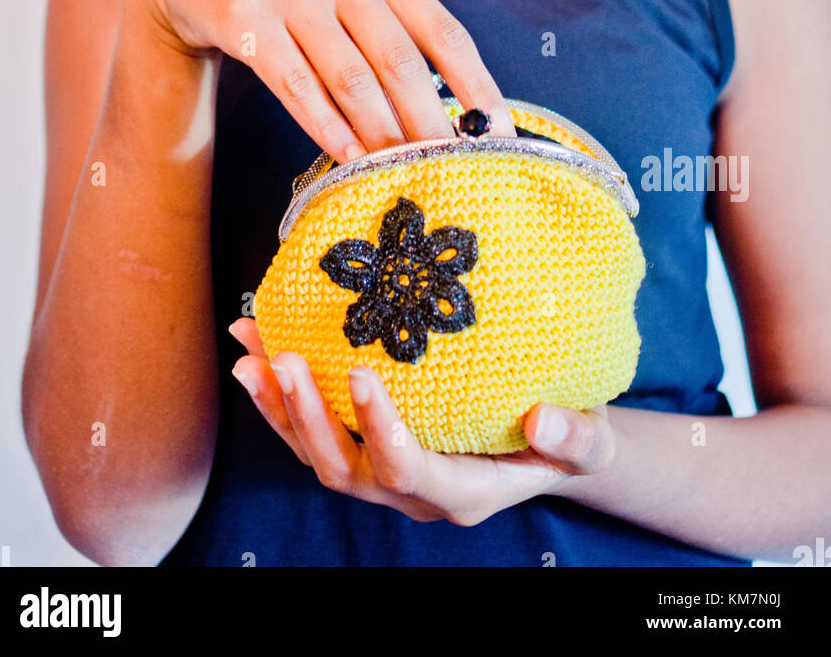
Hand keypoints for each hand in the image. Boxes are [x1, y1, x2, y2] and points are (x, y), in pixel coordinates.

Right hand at [123, 0, 515, 163]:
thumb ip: (394, 31)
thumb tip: (451, 110)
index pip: (443, 30)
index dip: (476, 84)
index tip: (497, 131)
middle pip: (398, 60)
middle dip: (430, 122)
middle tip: (451, 168)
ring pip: (348, 78)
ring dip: (379, 133)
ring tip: (401, 171)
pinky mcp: (246, 18)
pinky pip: (294, 84)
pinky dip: (324, 125)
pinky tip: (346, 155)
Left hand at [228, 319, 616, 525]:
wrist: (550, 445)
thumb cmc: (571, 438)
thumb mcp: (591, 441)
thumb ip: (575, 439)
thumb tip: (545, 419)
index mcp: (461, 492)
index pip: (407, 467)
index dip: (379, 425)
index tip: (359, 370)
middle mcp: (410, 490)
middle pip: (342, 467)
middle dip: (305, 416)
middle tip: (282, 358)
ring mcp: (382, 473)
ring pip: (315, 452)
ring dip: (276, 403)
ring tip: (248, 350)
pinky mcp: (366, 447)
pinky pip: (312, 430)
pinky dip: (280, 394)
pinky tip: (257, 347)